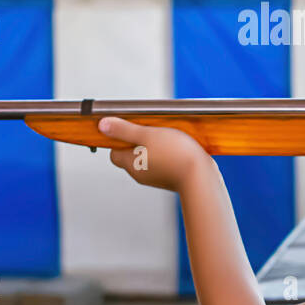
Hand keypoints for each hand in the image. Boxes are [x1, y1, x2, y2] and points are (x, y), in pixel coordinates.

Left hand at [97, 117, 213, 191]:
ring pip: (148, 158)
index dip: (120, 138)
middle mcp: (140, 173)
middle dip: (140, 141)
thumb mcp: (148, 135)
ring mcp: (155, 178)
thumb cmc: (176, 155)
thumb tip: (102, 125)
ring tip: (169, 137)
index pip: (114, 151)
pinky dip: (167, 154)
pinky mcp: (170, 178)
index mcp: (131, 163)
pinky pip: (162, 163)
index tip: (131, 128)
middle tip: (153, 130)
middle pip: (131, 154)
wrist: (202, 177)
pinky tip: (179, 147)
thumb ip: (124, 130)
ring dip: (155, 146)